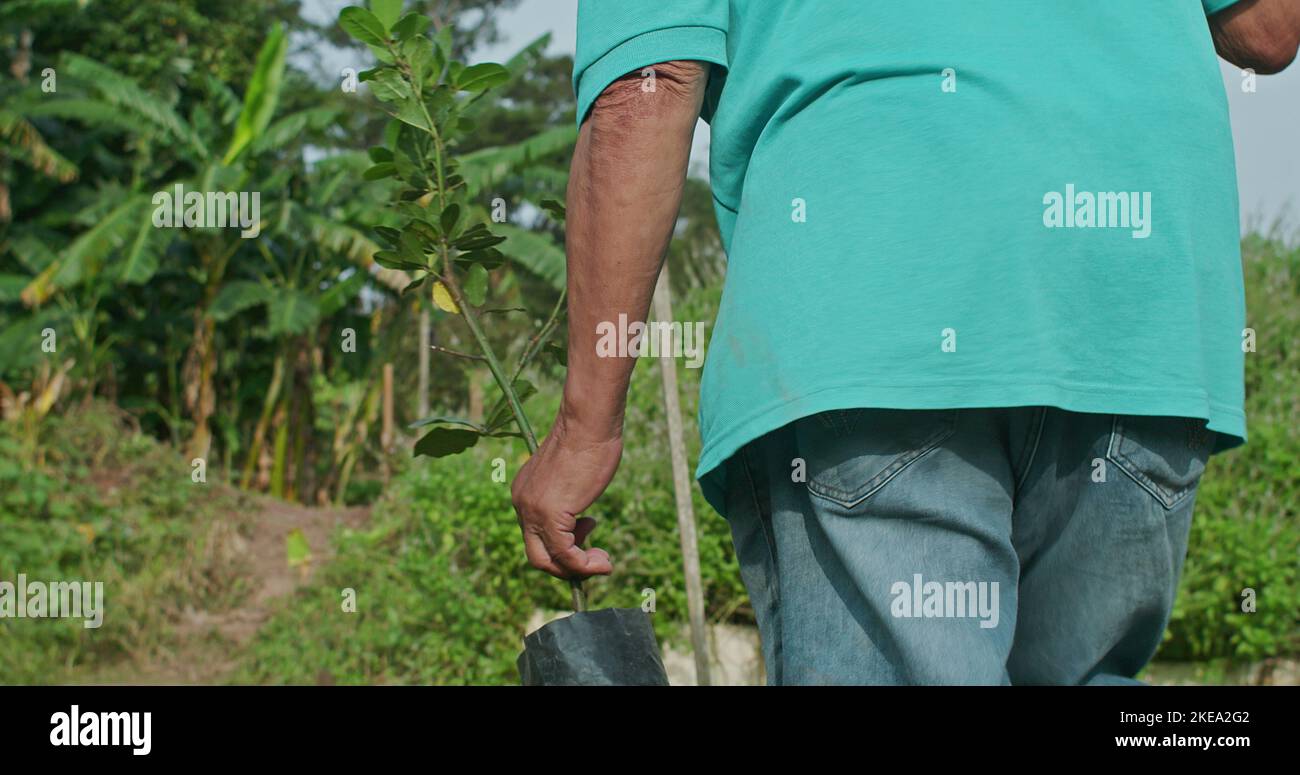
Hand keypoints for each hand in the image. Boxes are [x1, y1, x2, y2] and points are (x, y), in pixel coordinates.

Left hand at [511, 407, 621, 578]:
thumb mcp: (570, 475)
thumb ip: (566, 499)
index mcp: (524, 494)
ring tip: (603, 560)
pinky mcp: (549, 514)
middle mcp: (522, 504)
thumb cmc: (588, 442)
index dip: (563, 544)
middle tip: (594, 558)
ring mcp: (533, 510)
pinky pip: (566, 555)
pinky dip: (585, 565)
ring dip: (579, 568)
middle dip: (566, 566)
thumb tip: (578, 523)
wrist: (588, 423)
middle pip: (536, 555)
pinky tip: (604, 560)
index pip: (536, 535)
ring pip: (549, 561)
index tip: (589, 531)